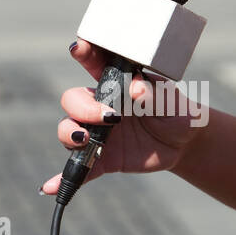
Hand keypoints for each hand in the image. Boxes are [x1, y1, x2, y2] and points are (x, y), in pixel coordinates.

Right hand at [39, 39, 205, 195]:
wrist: (184, 143)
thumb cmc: (176, 112)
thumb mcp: (172, 102)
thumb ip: (154, 95)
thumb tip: (136, 89)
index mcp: (116, 84)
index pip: (95, 64)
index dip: (83, 53)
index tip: (78, 48)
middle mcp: (100, 106)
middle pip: (73, 101)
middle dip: (81, 108)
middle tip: (109, 117)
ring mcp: (98, 133)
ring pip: (68, 131)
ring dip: (69, 135)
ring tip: (84, 141)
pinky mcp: (102, 158)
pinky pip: (78, 169)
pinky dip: (64, 178)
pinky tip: (51, 187)